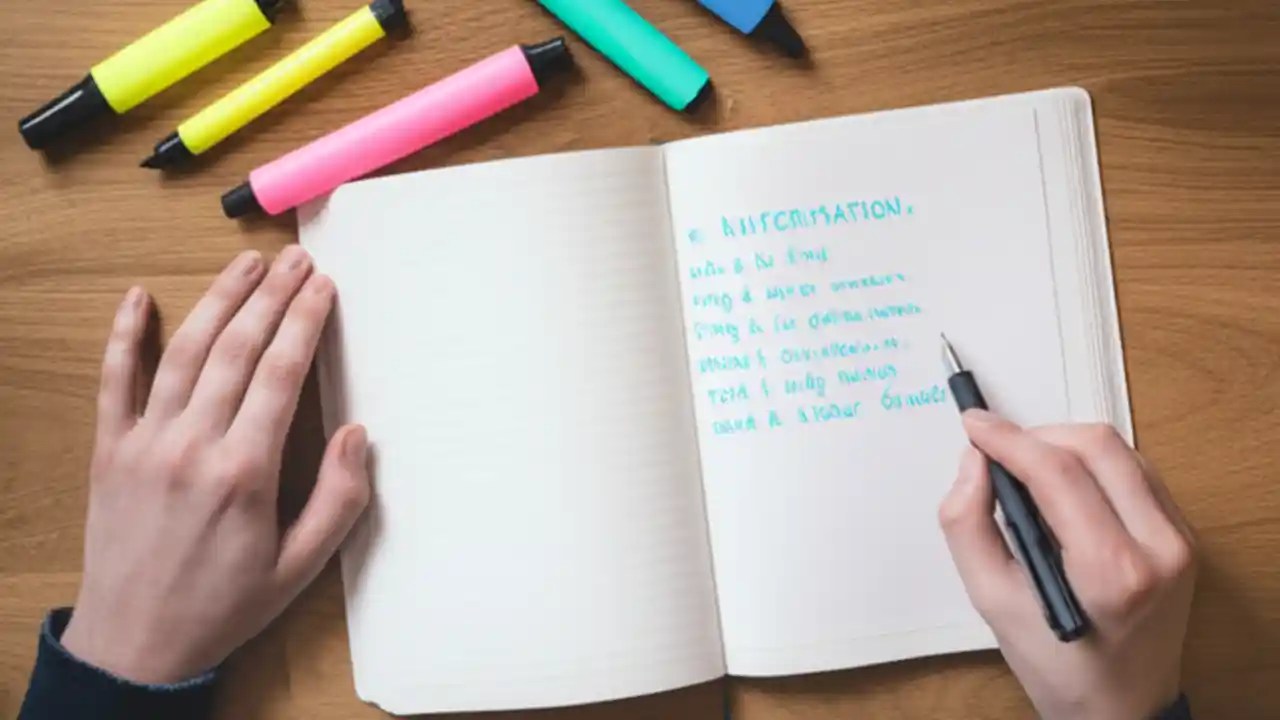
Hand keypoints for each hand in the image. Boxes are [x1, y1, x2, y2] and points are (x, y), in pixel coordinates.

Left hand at [60, 247, 369, 683]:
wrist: (136, 645)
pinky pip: (113, 381)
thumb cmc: (225, 607)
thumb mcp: (300, 569)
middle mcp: (192, 446)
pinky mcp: (110, 451)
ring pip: (182, 353)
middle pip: (235, 349)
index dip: (305, 322)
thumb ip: (337, 500)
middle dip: (270, 297)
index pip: (279, 374)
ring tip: (245, 263)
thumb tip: (355, 434)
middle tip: (294, 258)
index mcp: (244, 473)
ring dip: (216, 301)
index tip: (323, 286)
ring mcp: (144, 443)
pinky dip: (123, 335)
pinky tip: (138, 298)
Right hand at [939, 411, 1195, 719]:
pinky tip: (1067, 491)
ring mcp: (1180, 539)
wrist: (1121, 708)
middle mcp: (1158, 548)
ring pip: (1120, 450)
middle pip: (1096, 445)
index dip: (1008, 439)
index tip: (975, 425)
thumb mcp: (991, 600)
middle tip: (1000, 454)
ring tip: (1029, 474)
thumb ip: (968, 524)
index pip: (1057, 472)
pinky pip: (1137, 471)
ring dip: (1066, 447)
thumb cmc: (1057, 665)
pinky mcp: (1185, 535)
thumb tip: (974, 463)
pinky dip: (1094, 466)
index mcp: (1111, 572)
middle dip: (1037, 436)